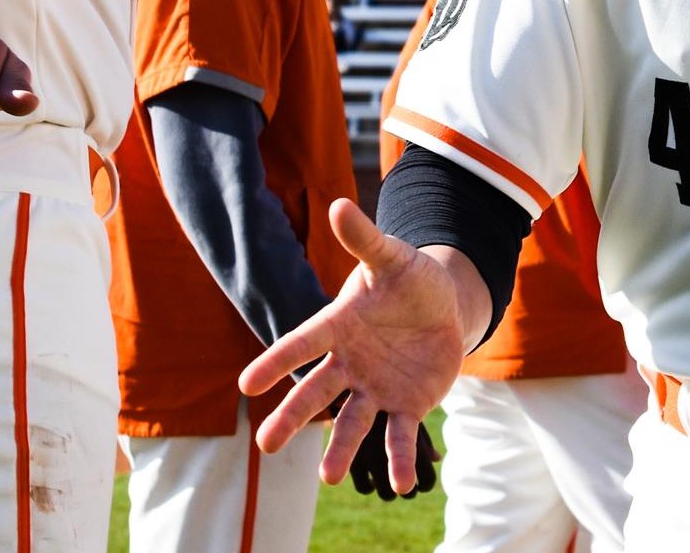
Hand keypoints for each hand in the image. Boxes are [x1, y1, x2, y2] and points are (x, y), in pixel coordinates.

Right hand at [239, 200, 484, 490]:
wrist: (442, 306)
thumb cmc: (407, 280)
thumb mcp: (390, 257)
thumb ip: (364, 239)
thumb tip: (340, 204)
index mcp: (339, 326)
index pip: (302, 345)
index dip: (276, 364)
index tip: (247, 385)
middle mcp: (350, 363)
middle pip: (317, 392)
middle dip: (294, 417)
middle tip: (266, 445)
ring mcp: (376, 387)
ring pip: (353, 421)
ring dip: (341, 450)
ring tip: (328, 478)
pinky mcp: (406, 405)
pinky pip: (400, 435)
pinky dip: (401, 460)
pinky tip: (401, 485)